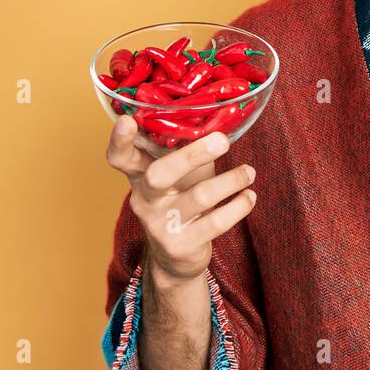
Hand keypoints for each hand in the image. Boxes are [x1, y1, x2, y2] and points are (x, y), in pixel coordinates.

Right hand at [105, 115, 255, 285]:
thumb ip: (186, 149)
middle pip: (160, 174)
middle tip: (223, 140)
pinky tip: (249, 196)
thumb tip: (218, 113)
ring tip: (249, 172)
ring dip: (231, 180)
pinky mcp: (181, 245)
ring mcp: (160, 224)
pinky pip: (216, 221)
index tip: (127, 120)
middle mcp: (144, 199)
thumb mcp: (178, 174)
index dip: (119, 140)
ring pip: (199, 196)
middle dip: (192, 155)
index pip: (120, 157)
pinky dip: (239, 205)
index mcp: (139, 176)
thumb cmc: (181, 200)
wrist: (176, 256)